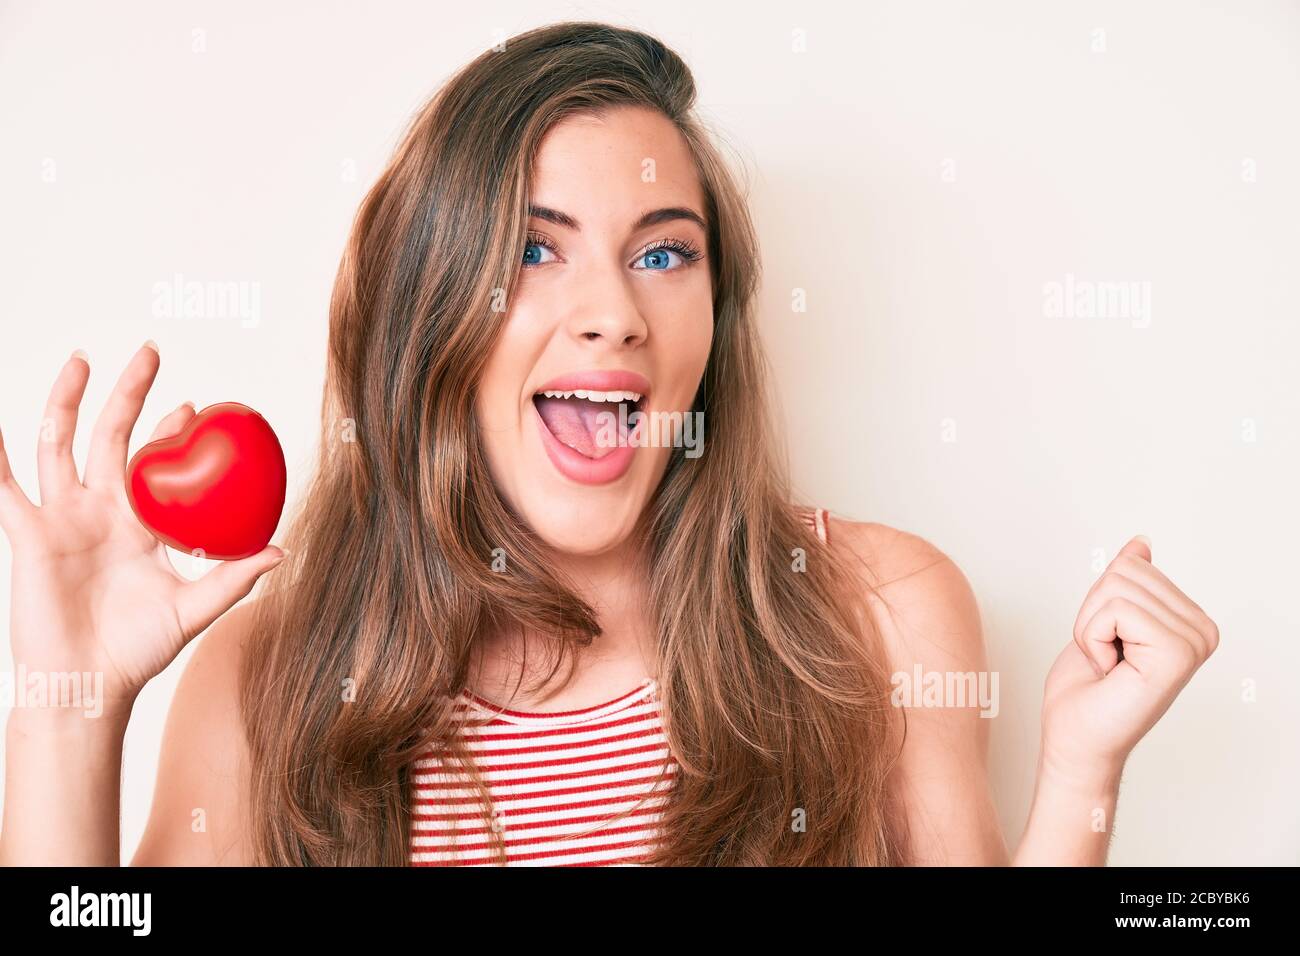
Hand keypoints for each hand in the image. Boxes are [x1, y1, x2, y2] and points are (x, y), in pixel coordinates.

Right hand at [0, 343, 285, 713]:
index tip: (195, 404)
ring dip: (68, 399)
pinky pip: (6, 488)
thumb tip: (283, 551)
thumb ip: (234, 578)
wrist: (87, 685)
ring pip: (59, 443)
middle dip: (129, 393)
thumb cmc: (138, 651)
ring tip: (82, 358)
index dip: (171, 430)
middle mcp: (99, 512)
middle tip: (150, 351)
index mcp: (138, 525)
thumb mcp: (195, 608)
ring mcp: (62, 520)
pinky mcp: (29, 536)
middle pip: (111, 436)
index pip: (154, 463)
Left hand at [1040, 535, 1219, 783]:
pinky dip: (1094, 637)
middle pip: (1124, 571)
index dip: (1100, 603)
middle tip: (1106, 656)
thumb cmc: (1087, 690)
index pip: (1131, 565)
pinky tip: (1110, 670)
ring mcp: (1193, 642)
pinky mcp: (1177, 652)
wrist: (1077, 740)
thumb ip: (1130, 584)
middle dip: (1094, 612)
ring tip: (1108, 664)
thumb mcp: (1103, 619)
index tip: (1110, 644)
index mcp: (1190, 619)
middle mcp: (1202, 630)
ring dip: (1092, 627)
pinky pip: (1114, 609)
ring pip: (1115, 587)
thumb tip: (1141, 544)